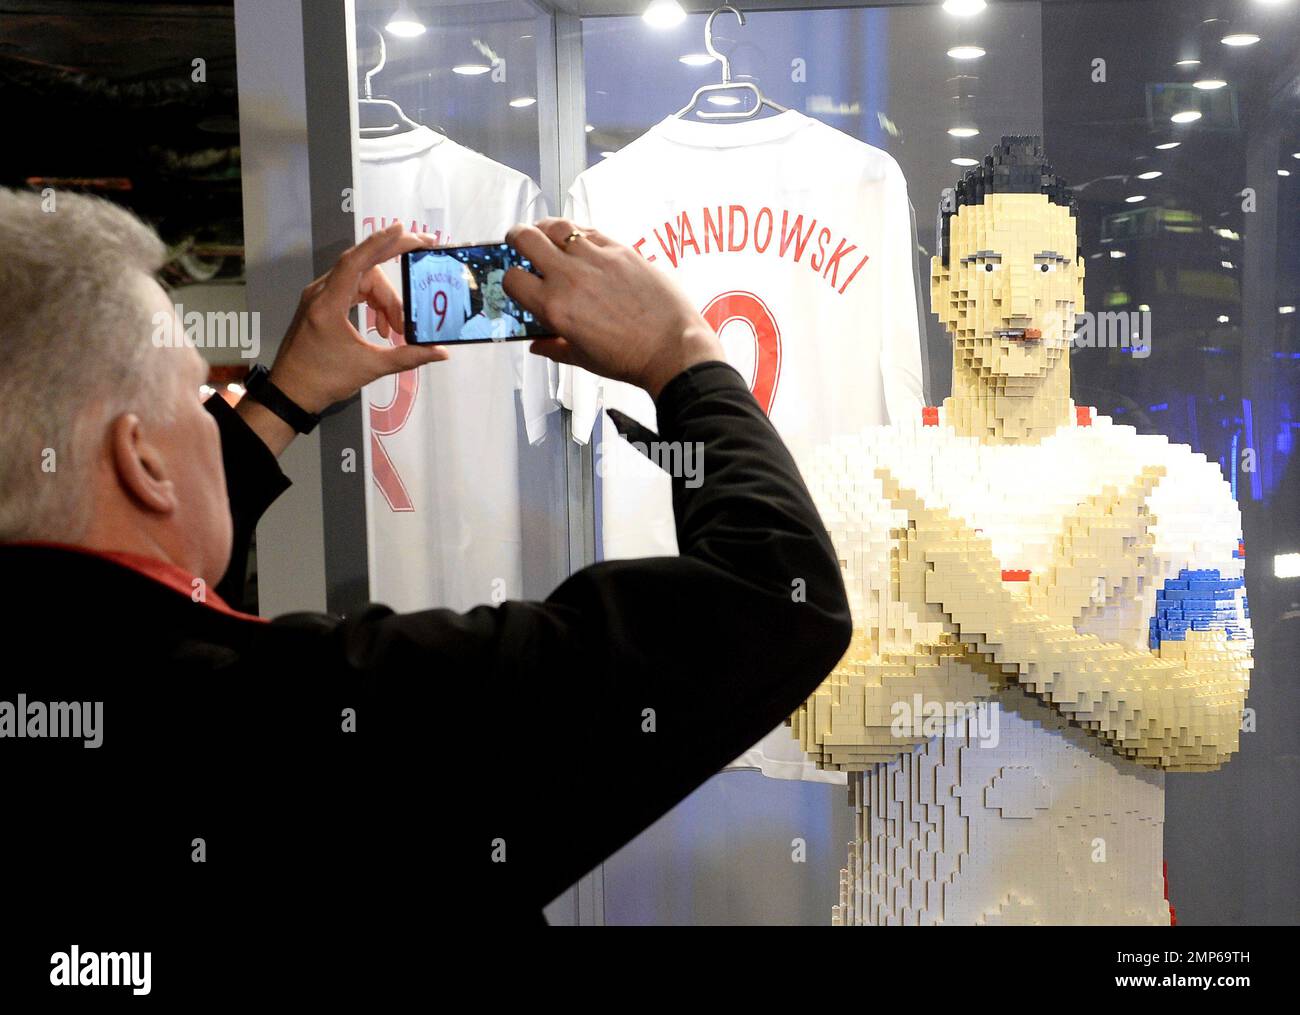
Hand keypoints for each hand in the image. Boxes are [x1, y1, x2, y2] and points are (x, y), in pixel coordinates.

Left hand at [269, 223, 449, 413]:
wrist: (289, 394)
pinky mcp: (320, 305)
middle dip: (393, 284)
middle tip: (421, 274)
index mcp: (328, 303)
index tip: (405, 231)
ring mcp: (318, 297)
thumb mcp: (370, 368)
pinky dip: (371, 304)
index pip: (357, 261)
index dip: (382, 243)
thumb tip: (440, 352)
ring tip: (397, 328)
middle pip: (364, 271)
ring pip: (360, 281)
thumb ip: (407, 357)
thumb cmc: (323, 380)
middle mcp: (320, 293)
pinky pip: (351, 292)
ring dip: (383, 300)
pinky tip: (382, 327)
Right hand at [502, 217, 724, 398]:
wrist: (671, 348)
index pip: (512, 279)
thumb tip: (537, 344)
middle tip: (519, 244)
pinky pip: (588, 230)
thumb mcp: (582, 358)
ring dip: (545, 229)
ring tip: (546, 236)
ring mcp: (595, 258)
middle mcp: (569, 277)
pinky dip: (577, 234)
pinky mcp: (619, 249)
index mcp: (554, 308)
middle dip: (516, 240)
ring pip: (556, 226)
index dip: (510, 278)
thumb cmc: (630, 358)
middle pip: (525, 239)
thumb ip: (554, 347)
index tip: (517, 281)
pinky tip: (579, 242)